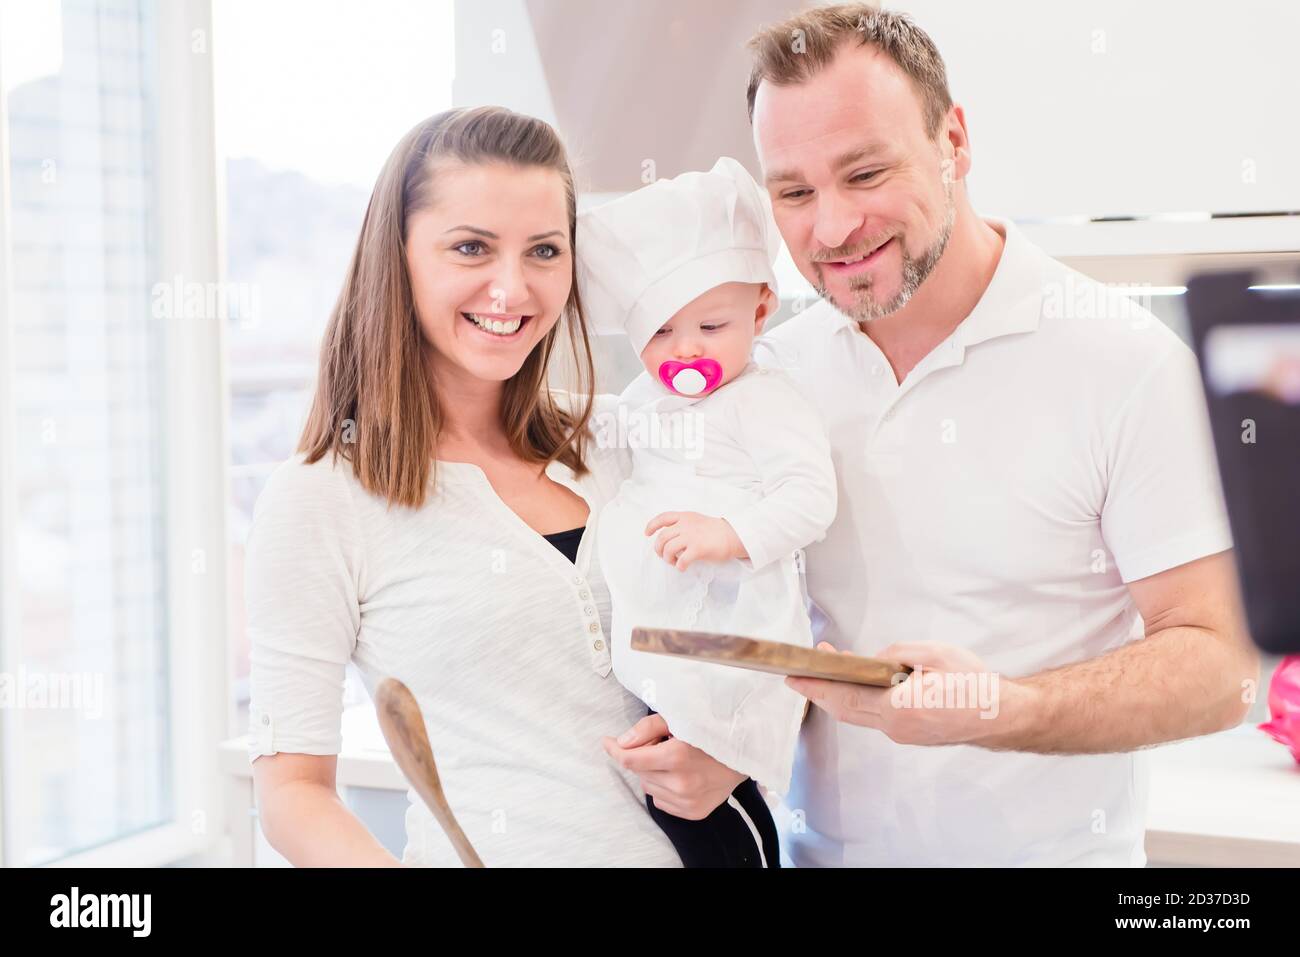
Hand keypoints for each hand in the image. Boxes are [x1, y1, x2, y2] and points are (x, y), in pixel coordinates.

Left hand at [602, 713, 745, 819]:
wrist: (745, 753)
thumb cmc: (710, 730)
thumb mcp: (679, 718)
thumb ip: (646, 729)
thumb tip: (621, 743)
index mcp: (677, 755)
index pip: (630, 759)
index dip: (614, 750)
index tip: (607, 742)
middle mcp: (682, 782)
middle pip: (638, 772)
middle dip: (640, 756)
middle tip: (658, 743)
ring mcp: (689, 801)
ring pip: (648, 787)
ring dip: (652, 773)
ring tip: (672, 760)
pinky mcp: (694, 812)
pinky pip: (661, 802)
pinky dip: (662, 788)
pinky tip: (679, 775)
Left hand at [645, 511, 744, 569]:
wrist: (734, 535)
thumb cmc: (716, 531)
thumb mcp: (697, 520)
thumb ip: (684, 525)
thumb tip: (670, 538)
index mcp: (685, 517)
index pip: (662, 518)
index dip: (652, 526)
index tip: (647, 534)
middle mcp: (686, 525)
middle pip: (662, 537)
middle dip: (658, 549)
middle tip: (664, 556)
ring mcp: (691, 536)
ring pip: (668, 549)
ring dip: (667, 558)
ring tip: (674, 562)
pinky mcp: (698, 549)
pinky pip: (681, 560)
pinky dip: (679, 566)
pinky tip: (682, 567)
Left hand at [785, 641, 1032, 746]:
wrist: (1002, 714)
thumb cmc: (973, 684)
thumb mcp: (934, 654)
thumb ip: (896, 654)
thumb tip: (875, 659)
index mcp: (899, 708)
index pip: (845, 697)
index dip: (817, 686)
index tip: (795, 676)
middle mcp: (896, 727)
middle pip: (845, 710)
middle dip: (820, 691)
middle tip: (800, 673)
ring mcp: (902, 734)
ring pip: (859, 714)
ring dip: (840, 694)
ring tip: (828, 670)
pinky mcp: (910, 734)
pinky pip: (874, 715)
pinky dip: (860, 699)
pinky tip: (858, 683)